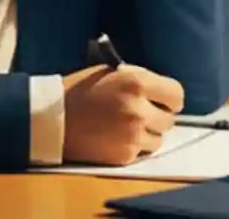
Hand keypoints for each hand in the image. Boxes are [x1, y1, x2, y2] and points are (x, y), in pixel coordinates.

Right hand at [61, 64, 185, 165]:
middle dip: (157, 117)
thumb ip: (138, 80)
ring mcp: (133, 135)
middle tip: (142, 114)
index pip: (176, 94)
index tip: (163, 101)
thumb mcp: (111, 72)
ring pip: (159, 139)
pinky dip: (134, 147)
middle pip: (169, 120)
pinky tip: (116, 138)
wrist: (52, 119)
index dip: (170, 99)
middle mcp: (139, 109)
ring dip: (148, 134)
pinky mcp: (124, 155)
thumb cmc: (80, 90)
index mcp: (136, 82)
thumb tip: (160, 91)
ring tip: (127, 127)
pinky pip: (142, 152)